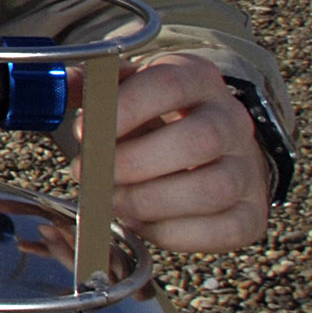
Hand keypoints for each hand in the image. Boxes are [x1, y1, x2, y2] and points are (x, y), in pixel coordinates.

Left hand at [73, 53, 270, 251]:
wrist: (208, 144)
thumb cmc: (154, 116)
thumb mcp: (123, 89)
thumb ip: (90, 88)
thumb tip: (59, 87)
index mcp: (197, 79)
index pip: (168, 85)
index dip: (124, 110)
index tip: (84, 133)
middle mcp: (232, 120)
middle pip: (198, 140)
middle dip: (134, 164)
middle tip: (91, 176)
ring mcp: (248, 168)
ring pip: (213, 189)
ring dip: (149, 202)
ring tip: (112, 202)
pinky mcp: (252, 212)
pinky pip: (223, 231)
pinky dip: (173, 233)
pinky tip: (141, 223)